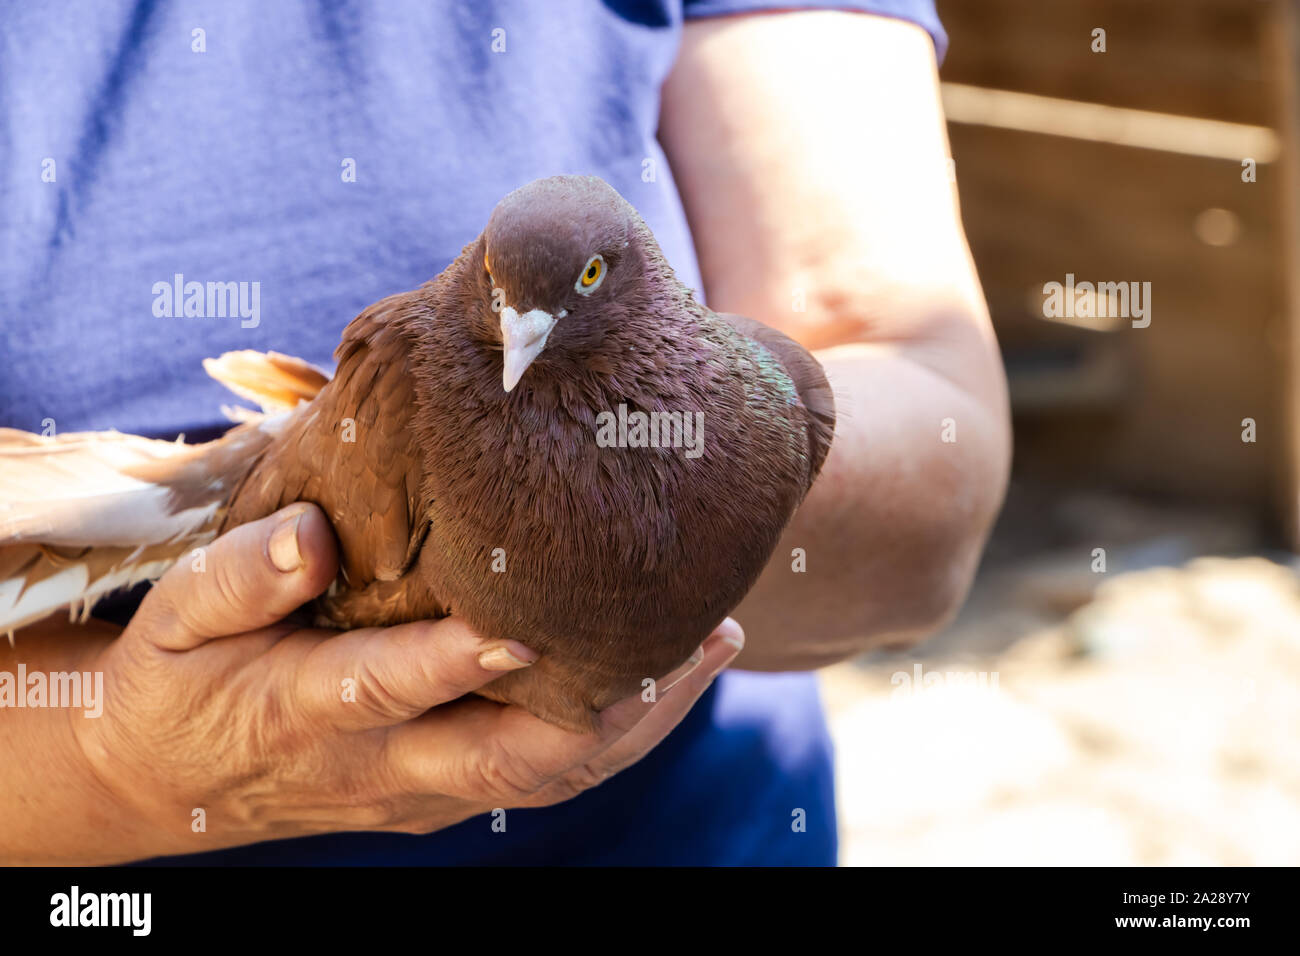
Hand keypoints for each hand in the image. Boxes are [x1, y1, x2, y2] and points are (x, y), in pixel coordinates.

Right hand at [68, 503, 741, 861]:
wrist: (170, 778)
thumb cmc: (176, 678)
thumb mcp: (173, 619)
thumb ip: (241, 576)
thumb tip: (316, 533)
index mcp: (303, 711)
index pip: (387, 687)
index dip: (456, 660)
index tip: (531, 620)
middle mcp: (380, 767)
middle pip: (506, 758)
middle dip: (604, 703)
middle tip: (689, 634)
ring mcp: (421, 793)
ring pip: (545, 776)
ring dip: (636, 721)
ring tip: (713, 646)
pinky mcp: (442, 797)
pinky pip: (544, 778)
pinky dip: (617, 736)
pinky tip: (669, 681)